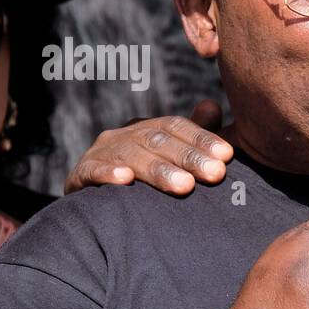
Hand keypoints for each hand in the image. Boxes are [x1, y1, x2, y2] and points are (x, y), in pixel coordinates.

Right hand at [65, 99, 231, 196]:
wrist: (93, 203)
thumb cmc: (143, 177)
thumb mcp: (169, 154)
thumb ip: (193, 133)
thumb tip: (213, 105)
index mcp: (148, 130)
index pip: (177, 127)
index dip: (202, 138)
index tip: (227, 155)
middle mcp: (124, 136)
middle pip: (158, 141)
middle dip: (189, 157)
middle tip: (216, 173)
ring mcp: (101, 153)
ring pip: (131, 157)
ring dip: (158, 170)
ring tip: (185, 186)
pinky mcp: (80, 174)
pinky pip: (93, 172)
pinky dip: (108, 175)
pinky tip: (126, 181)